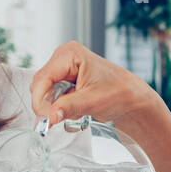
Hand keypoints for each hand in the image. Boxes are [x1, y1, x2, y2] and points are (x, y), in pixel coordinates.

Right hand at [29, 39, 156, 126]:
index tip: (44, 118)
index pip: (43, 77)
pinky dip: (62, 106)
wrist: (130, 97)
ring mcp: (63, 69)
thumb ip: (69, 107)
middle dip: (50, 104)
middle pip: (41, 85)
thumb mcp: (92, 101)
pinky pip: (52, 97)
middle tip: (63, 117)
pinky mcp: (64, 80)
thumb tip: (50, 116)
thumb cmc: (119, 91)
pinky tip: (77, 107)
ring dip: (58, 106)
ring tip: (78, 109)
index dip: (40, 99)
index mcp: (69, 54)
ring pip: (45, 93)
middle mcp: (63, 58)